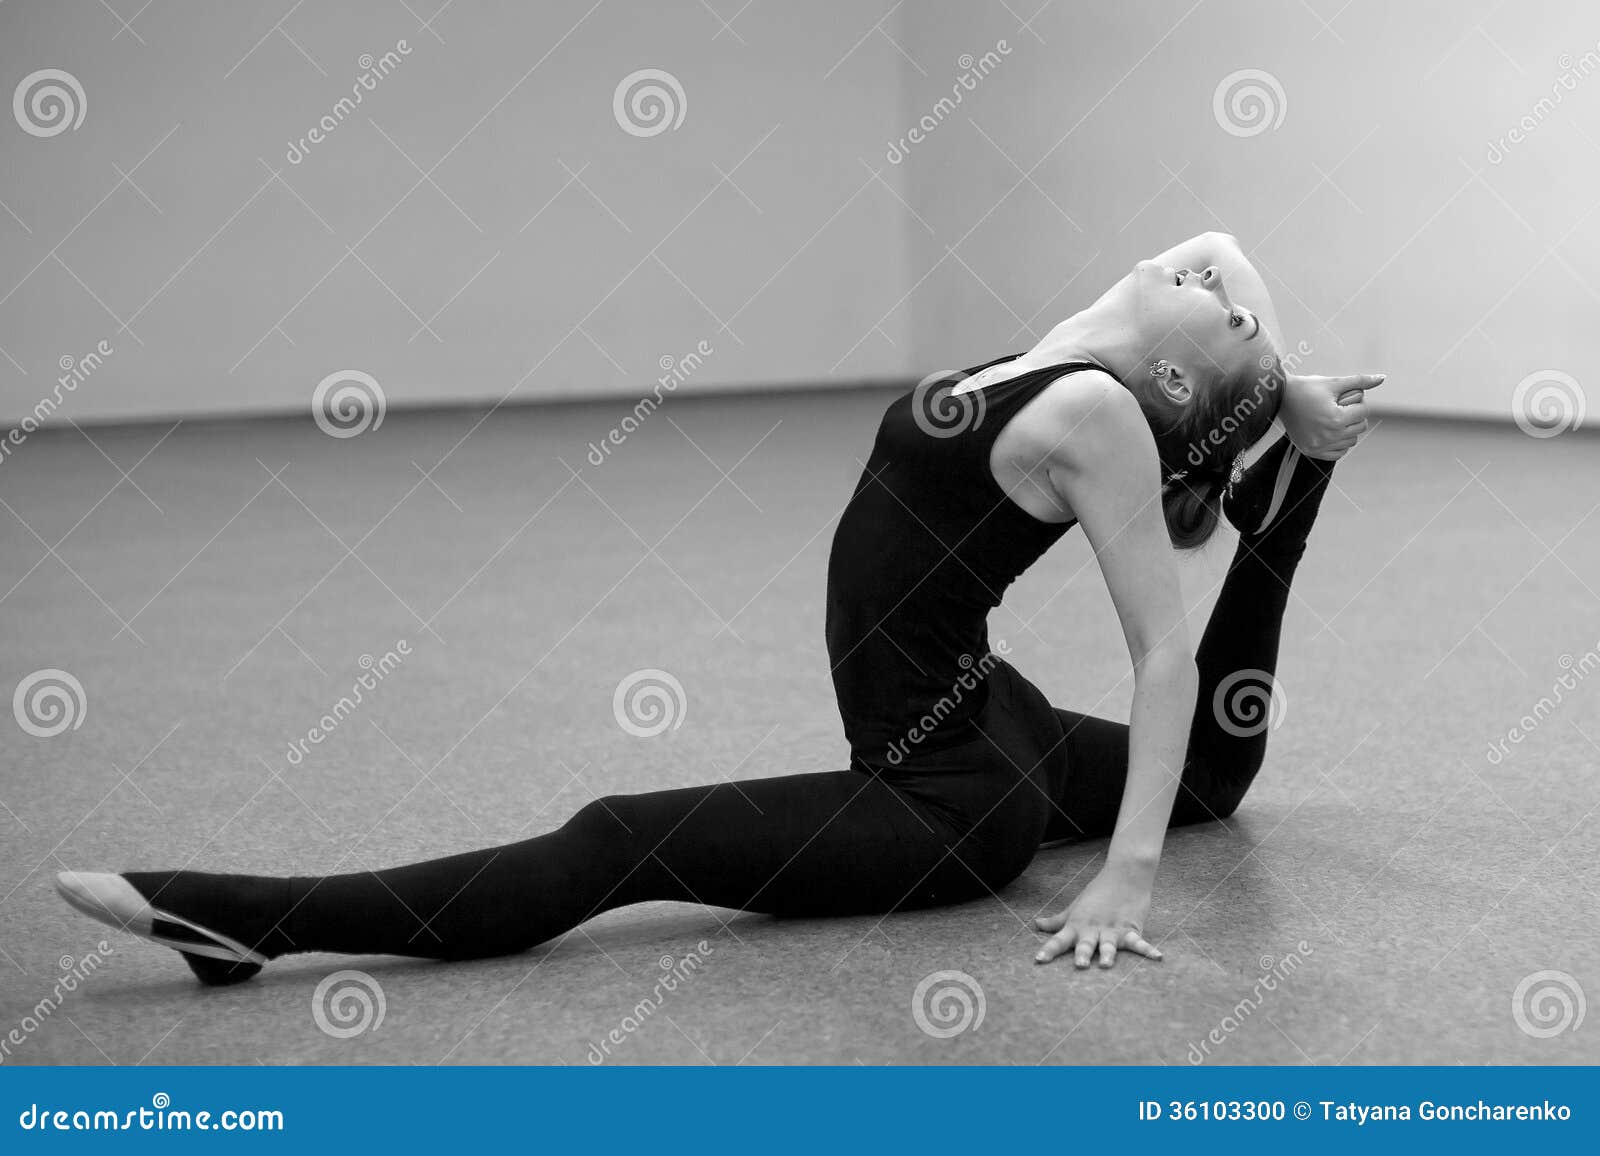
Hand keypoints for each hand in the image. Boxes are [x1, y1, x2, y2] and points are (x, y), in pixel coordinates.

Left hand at [1033, 863, 1162, 968]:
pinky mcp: (1130, 928)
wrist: (1124, 874)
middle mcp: (1092, 928)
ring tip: (1106, 964)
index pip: (1059, 939)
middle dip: (1081, 954)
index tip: (1038, 961)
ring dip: (1107, 954)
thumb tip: (1036, 925)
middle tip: (1079, 966)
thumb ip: (1057, 921)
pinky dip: (1148, 950)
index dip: (1048, 950)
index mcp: (1077, 925)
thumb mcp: (1074, 908)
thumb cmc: (1096, 893)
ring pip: (1108, 944)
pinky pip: (1138, 941)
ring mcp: (1112, 928)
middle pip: (1085, 943)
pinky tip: (1158, 957)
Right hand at [1279, 372, 1383, 459]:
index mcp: (1336, 418)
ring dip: (1348, 430)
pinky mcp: (1312, 451)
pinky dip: (1339, 443)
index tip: (1344, 398)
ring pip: (1351, 441)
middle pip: (1360, 427)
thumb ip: (1360, 381)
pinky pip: (1338, 453)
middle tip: (1341, 407)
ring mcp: (1319, 446)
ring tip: (1336, 418)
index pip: (1364, 412)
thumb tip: (1382, 378)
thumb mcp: (1334, 382)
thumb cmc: (1308, 387)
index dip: (1358, 402)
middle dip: (1354, 415)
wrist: (1280, 398)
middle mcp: (1329, 435)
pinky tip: (1330, 432)